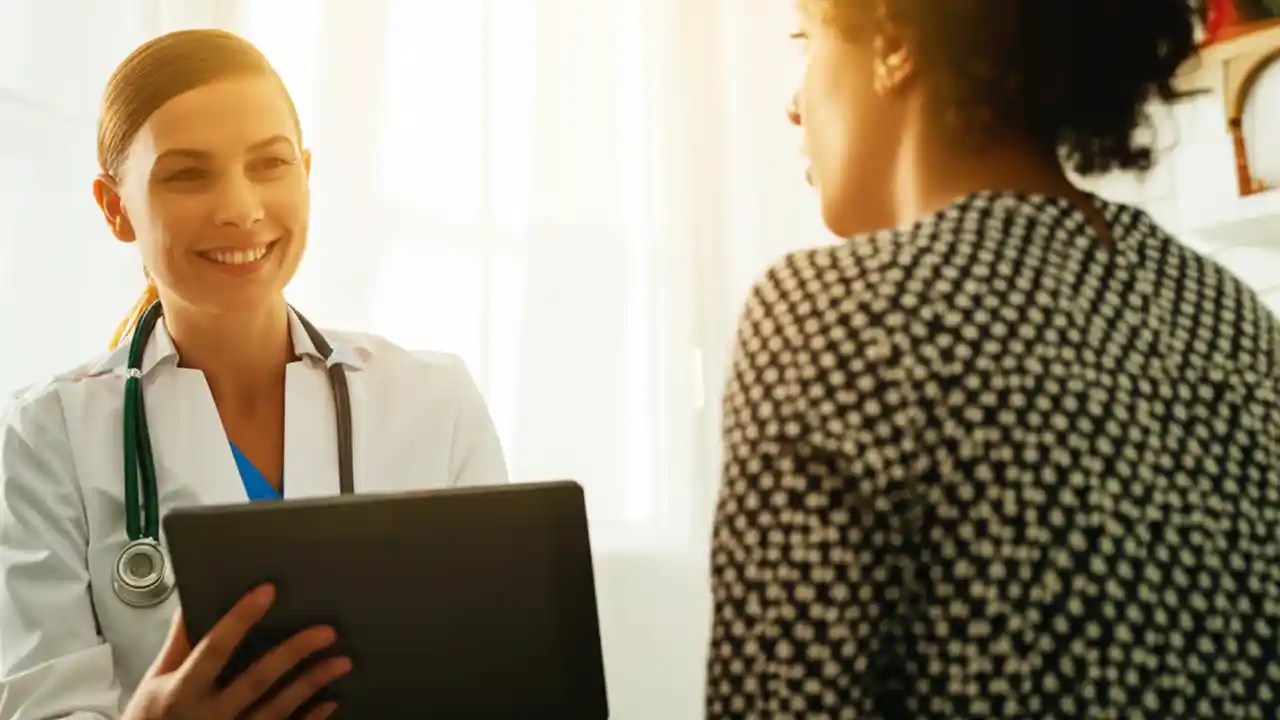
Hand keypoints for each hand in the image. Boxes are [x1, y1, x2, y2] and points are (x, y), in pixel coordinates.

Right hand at [122, 584, 351, 719]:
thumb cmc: (150, 719)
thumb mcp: (155, 682)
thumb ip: (178, 644)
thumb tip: (190, 602)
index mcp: (182, 690)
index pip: (214, 648)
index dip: (240, 619)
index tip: (267, 591)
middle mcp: (209, 715)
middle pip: (257, 680)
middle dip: (293, 654)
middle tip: (327, 631)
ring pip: (278, 708)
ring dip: (312, 684)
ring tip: (341, 661)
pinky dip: (309, 719)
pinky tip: (330, 701)